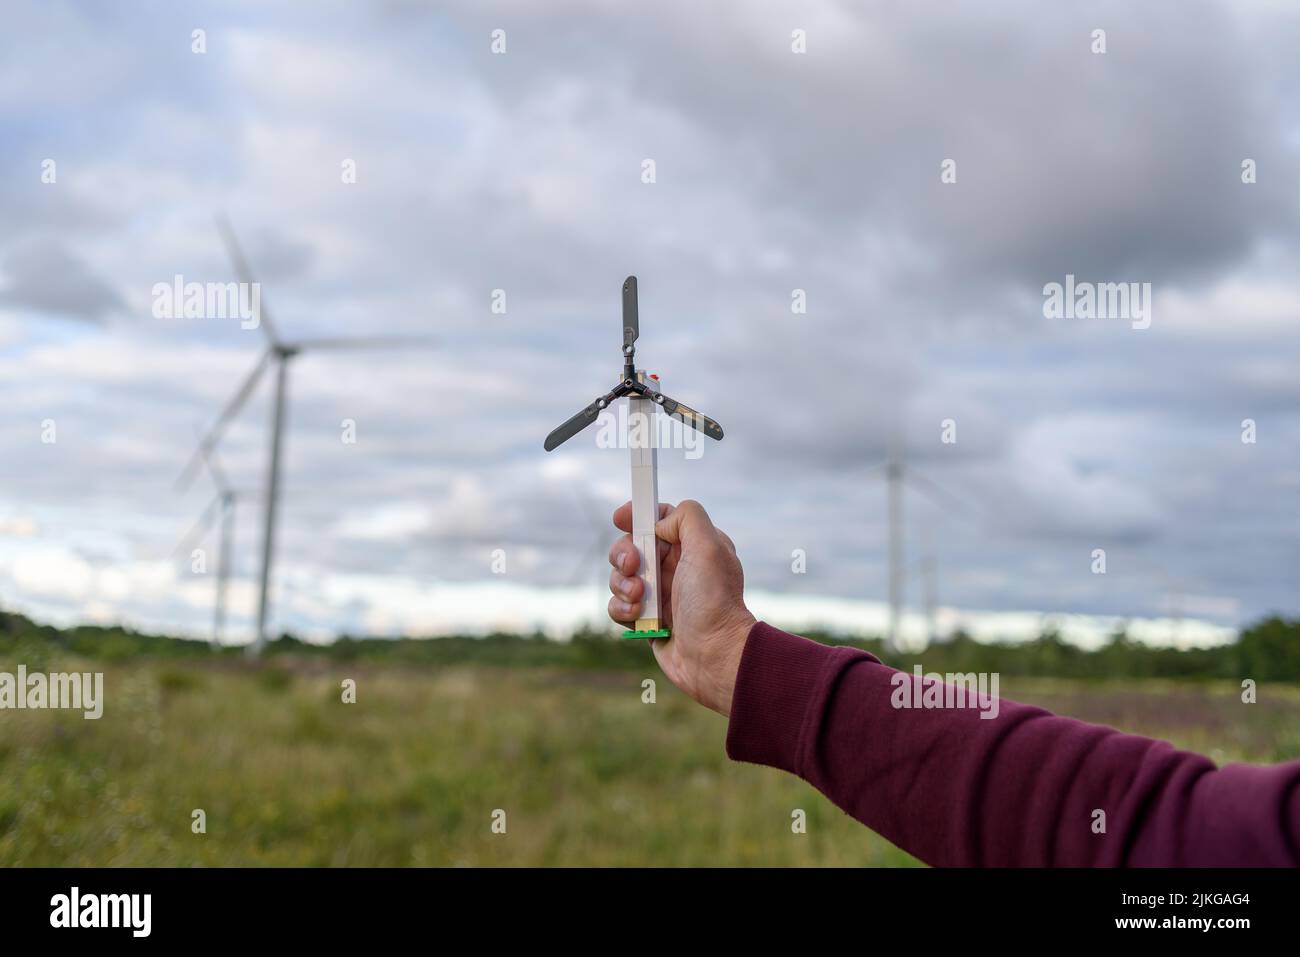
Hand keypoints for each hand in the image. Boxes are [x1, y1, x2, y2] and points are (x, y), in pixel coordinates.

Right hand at [608, 499, 755, 715]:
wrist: (713, 655)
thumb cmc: (713, 601)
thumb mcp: (709, 546)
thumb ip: (687, 518)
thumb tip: (660, 524)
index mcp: (692, 546)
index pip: (659, 519)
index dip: (638, 515)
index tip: (621, 518)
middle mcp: (675, 568)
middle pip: (632, 546)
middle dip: (624, 553)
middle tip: (633, 566)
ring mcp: (659, 595)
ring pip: (620, 577)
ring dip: (622, 584)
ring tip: (640, 597)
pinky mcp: (646, 620)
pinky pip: (618, 606)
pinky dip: (621, 609)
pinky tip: (638, 616)